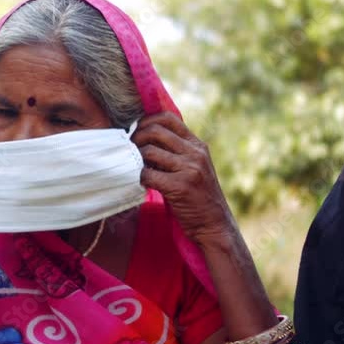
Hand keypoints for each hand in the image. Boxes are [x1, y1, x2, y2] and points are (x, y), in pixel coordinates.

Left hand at [132, 112, 236, 244]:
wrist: (215, 224)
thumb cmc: (199, 197)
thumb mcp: (194, 167)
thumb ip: (177, 152)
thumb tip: (146, 138)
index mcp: (198, 145)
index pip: (168, 118)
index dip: (147, 121)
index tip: (136, 131)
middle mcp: (195, 153)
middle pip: (155, 131)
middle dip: (136, 138)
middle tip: (129, 150)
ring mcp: (189, 169)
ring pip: (149, 151)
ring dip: (135, 159)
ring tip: (134, 168)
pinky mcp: (180, 187)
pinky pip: (147, 175)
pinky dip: (138, 179)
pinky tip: (140, 184)